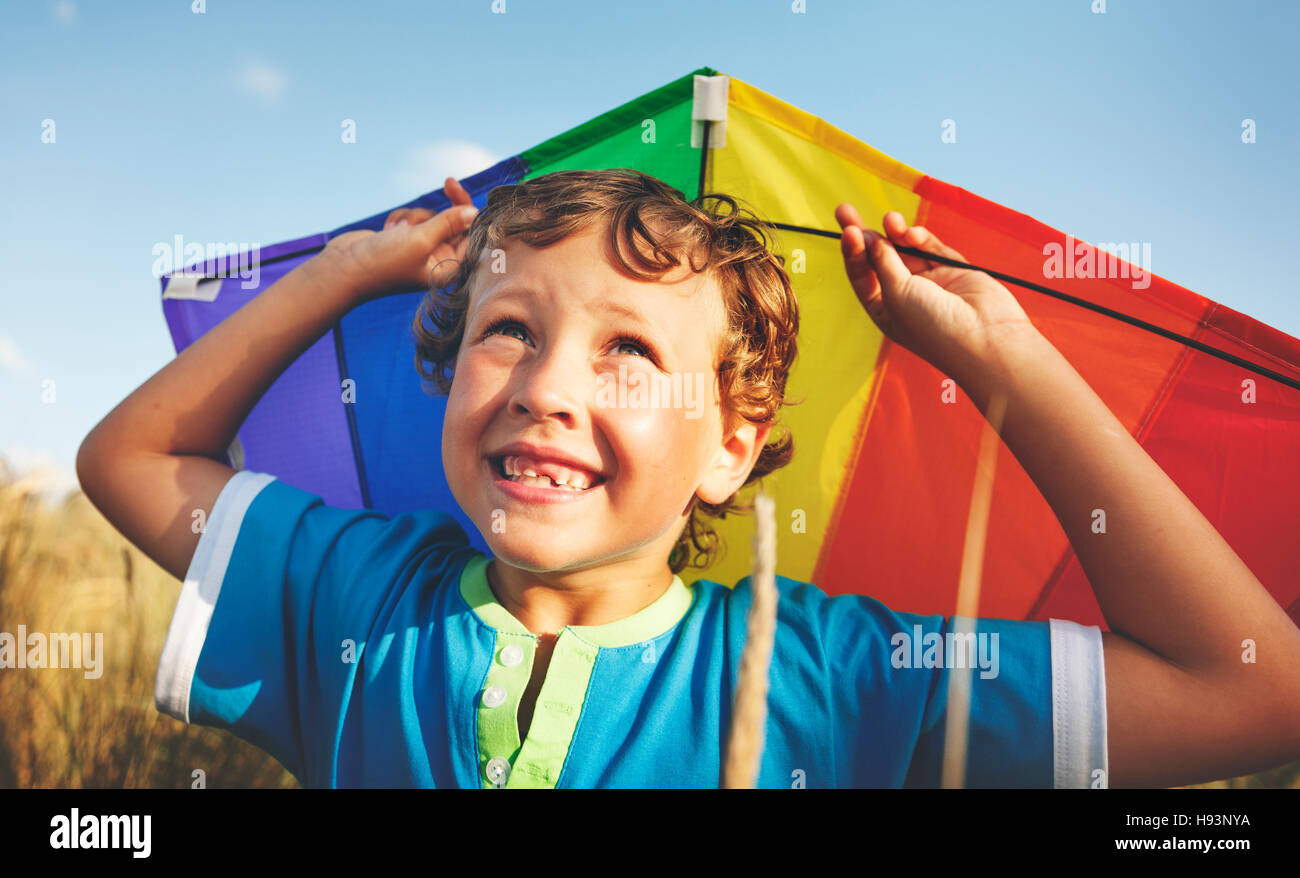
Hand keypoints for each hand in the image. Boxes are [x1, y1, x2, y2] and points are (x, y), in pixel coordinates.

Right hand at [320, 177, 478, 301]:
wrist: (343, 268)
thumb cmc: (384, 261)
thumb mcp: (421, 239)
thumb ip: (449, 223)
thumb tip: (474, 212)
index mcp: (447, 270)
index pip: (471, 239)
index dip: (469, 214)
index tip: (461, 192)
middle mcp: (437, 262)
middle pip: (454, 226)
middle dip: (440, 213)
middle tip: (449, 181)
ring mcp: (420, 251)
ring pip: (431, 220)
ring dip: (416, 217)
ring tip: (398, 230)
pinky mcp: (404, 242)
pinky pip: (413, 221)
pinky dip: (402, 220)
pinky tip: (387, 230)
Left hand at [836, 206, 1037, 382]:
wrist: (984, 338)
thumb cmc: (933, 327)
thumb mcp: (896, 293)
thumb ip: (883, 262)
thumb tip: (869, 237)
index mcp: (885, 311)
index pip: (862, 277)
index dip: (853, 253)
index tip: (848, 231)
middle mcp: (905, 296)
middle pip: (878, 260)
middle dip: (863, 235)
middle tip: (844, 211)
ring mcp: (930, 282)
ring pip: (905, 249)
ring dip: (894, 233)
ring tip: (890, 220)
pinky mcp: (953, 270)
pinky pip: (931, 248)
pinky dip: (920, 238)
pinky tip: (912, 234)